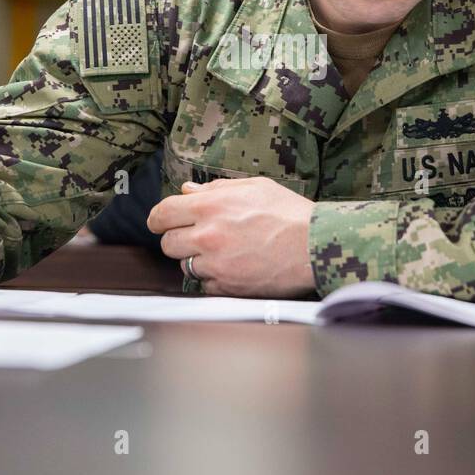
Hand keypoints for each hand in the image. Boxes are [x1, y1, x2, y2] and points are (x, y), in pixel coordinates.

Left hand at [146, 177, 316, 297]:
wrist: (315, 245)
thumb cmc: (290, 213)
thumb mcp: (255, 186)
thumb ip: (216, 188)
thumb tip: (188, 191)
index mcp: (210, 207)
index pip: (162, 214)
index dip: (159, 218)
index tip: (162, 222)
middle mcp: (207, 236)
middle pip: (167, 243)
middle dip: (178, 239)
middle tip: (197, 237)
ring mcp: (216, 264)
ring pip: (184, 266)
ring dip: (197, 260)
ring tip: (222, 253)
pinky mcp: (227, 287)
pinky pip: (205, 285)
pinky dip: (214, 279)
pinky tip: (233, 268)